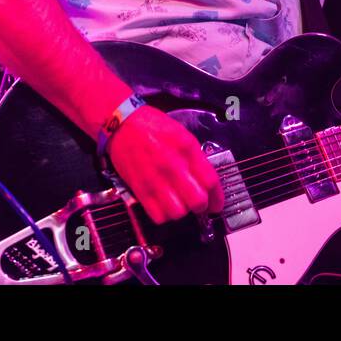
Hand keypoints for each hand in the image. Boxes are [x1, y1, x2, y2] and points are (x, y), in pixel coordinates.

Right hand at [106, 106, 224, 223]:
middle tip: (198, 204)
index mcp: (187, 148)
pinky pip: (157, 215)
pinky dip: (163, 215)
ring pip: (178, 212)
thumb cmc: (153, 126)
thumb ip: (195, 157)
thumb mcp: (182, 134)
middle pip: (197, 201)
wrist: (122, 124)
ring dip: (182, 211)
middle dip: (202, 206)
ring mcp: (155, 179)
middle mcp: (172, 165)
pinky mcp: (139, 189)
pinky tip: (164, 205)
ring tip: (179, 203)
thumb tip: (206, 181)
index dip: (217, 197)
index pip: (210, 181)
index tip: (216, 204)